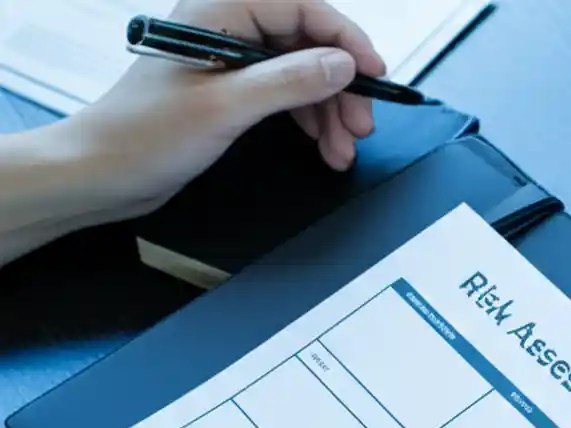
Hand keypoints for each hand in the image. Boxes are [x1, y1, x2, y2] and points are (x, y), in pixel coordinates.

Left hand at [65, 0, 385, 223]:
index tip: (373, 74)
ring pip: (304, 71)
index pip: (303, 8)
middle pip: (309, 42)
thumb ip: (289, 82)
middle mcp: (227, 25)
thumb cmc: (141, 136)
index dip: (346, 40)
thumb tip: (342, 65)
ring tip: (344, 147)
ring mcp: (231, 57)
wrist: (101, 173)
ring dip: (330, 110)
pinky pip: (288, 92)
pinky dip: (311, 119)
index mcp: (219, 9)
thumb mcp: (225, 109)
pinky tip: (324, 145)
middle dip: (342, 86)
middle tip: (361, 124)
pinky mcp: (232, 87)